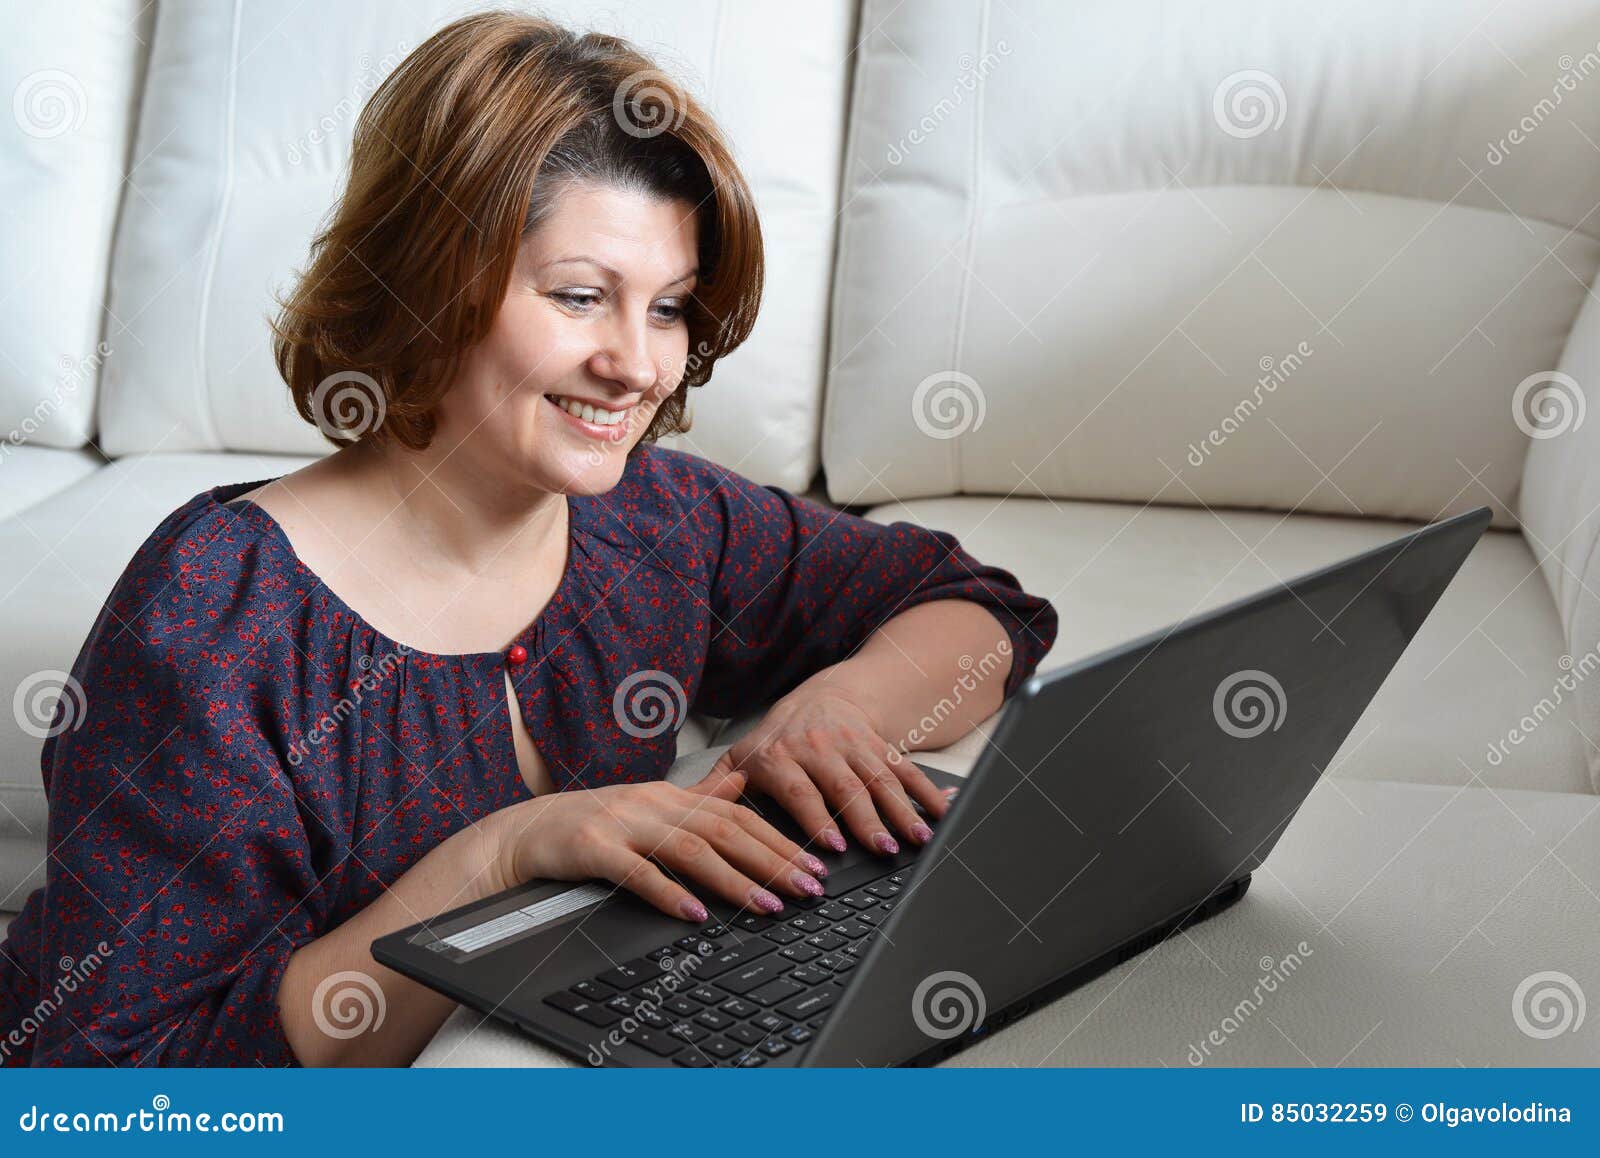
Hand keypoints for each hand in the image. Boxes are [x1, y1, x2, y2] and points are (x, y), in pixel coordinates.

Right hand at [486, 773, 827, 920]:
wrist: (522, 832)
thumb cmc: (589, 827)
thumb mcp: (649, 806)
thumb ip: (697, 799)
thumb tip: (743, 786)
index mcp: (671, 796)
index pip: (737, 816)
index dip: (779, 840)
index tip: (814, 866)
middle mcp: (652, 805)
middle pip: (724, 831)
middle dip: (772, 861)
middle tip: (808, 888)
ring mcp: (622, 824)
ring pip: (689, 850)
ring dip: (734, 880)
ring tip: (767, 905)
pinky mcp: (591, 848)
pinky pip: (636, 872)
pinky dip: (668, 892)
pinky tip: (694, 913)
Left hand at [703, 683, 951, 854]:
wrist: (824, 696)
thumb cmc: (778, 738)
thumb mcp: (743, 757)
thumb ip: (715, 787)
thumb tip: (680, 814)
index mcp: (782, 755)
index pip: (800, 789)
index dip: (817, 817)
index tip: (832, 846)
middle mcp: (820, 748)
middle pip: (846, 787)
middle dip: (866, 820)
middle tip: (882, 850)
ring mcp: (855, 746)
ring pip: (879, 780)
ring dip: (900, 810)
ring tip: (915, 838)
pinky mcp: (882, 747)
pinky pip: (907, 769)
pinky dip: (926, 792)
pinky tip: (941, 814)